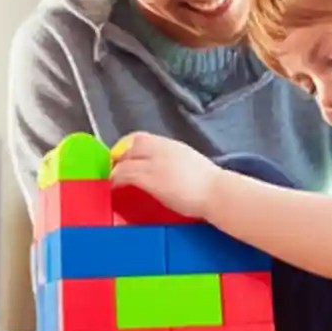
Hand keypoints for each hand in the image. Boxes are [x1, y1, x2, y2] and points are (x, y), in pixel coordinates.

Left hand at [108, 132, 222, 218]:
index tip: (125, 157)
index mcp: (171, 145)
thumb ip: (175, 162)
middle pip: (130, 145)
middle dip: (121, 157)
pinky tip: (116, 188)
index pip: (141, 138)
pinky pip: (124, 174)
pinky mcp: (150, 178)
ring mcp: (154, 163)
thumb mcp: (190, 163)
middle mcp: (161, 149)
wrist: (216, 192)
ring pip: (124, 160)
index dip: (129, 147)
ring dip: (116, 171)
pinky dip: (116, 180)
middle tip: (117, 170)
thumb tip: (168, 169)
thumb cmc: (210, 184)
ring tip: (114, 181)